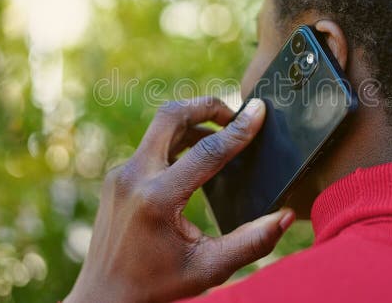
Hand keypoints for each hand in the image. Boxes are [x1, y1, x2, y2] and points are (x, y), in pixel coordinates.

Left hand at [64, 97, 294, 302]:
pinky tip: (197, 156)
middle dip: (206, 107)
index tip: (258, 112)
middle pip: (171, 116)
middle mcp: (134, 178)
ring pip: (159, 128)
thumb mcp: (209, 269)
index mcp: (158, 199)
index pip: (207, 151)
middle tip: (234, 113)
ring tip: (221, 135)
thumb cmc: (158, 286)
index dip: (238, 130)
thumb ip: (252, 243)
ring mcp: (121, 175)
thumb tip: (287, 216)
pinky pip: (150, 146)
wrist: (104, 296)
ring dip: (192, 123)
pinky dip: (177, 141)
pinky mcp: (117, 177)